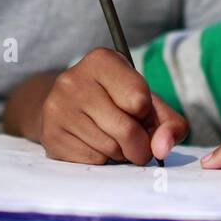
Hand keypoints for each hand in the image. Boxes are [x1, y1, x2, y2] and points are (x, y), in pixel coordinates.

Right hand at [37, 48, 188, 164]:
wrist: (69, 108)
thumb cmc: (117, 103)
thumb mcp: (148, 103)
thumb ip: (169, 123)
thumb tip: (162, 148)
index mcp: (101, 60)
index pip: (139, 99)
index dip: (145, 114)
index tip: (137, 110)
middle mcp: (74, 79)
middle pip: (126, 129)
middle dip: (139, 144)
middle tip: (137, 143)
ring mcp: (58, 107)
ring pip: (109, 148)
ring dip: (120, 153)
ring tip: (112, 139)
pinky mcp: (50, 135)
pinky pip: (91, 160)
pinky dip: (102, 160)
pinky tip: (94, 145)